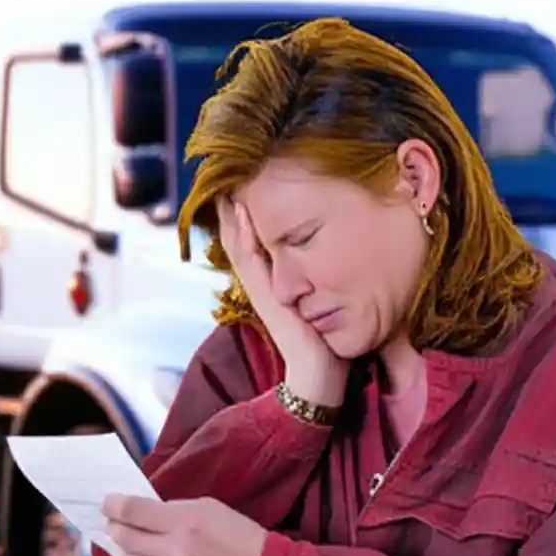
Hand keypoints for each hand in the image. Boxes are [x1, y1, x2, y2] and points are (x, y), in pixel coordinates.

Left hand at [101, 493, 269, 555]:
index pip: (131, 511)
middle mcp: (174, 551)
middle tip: (110, 522)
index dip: (112, 505)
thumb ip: (172, 509)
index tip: (106, 503)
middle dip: (113, 527)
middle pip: (125, 537)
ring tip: (126, 542)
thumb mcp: (207, 507)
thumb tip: (142, 512)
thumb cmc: (239, 533)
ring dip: (126, 550)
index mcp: (183, 522)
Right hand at [217, 196, 347, 406]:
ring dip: (232, 216)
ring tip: (226, 187)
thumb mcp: (319, 309)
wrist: (317, 376)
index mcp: (271, 287)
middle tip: (223, 180)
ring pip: (239, 245)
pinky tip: (242, 212)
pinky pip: (250, 259)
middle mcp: (260, 286)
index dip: (243, 219)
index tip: (240, 190)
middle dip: (231, 211)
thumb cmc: (323, 345)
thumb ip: (319, 290)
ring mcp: (260, 290)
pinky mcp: (266, 295)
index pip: (252, 245)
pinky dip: (244, 235)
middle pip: (238, 240)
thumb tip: (333, 269)